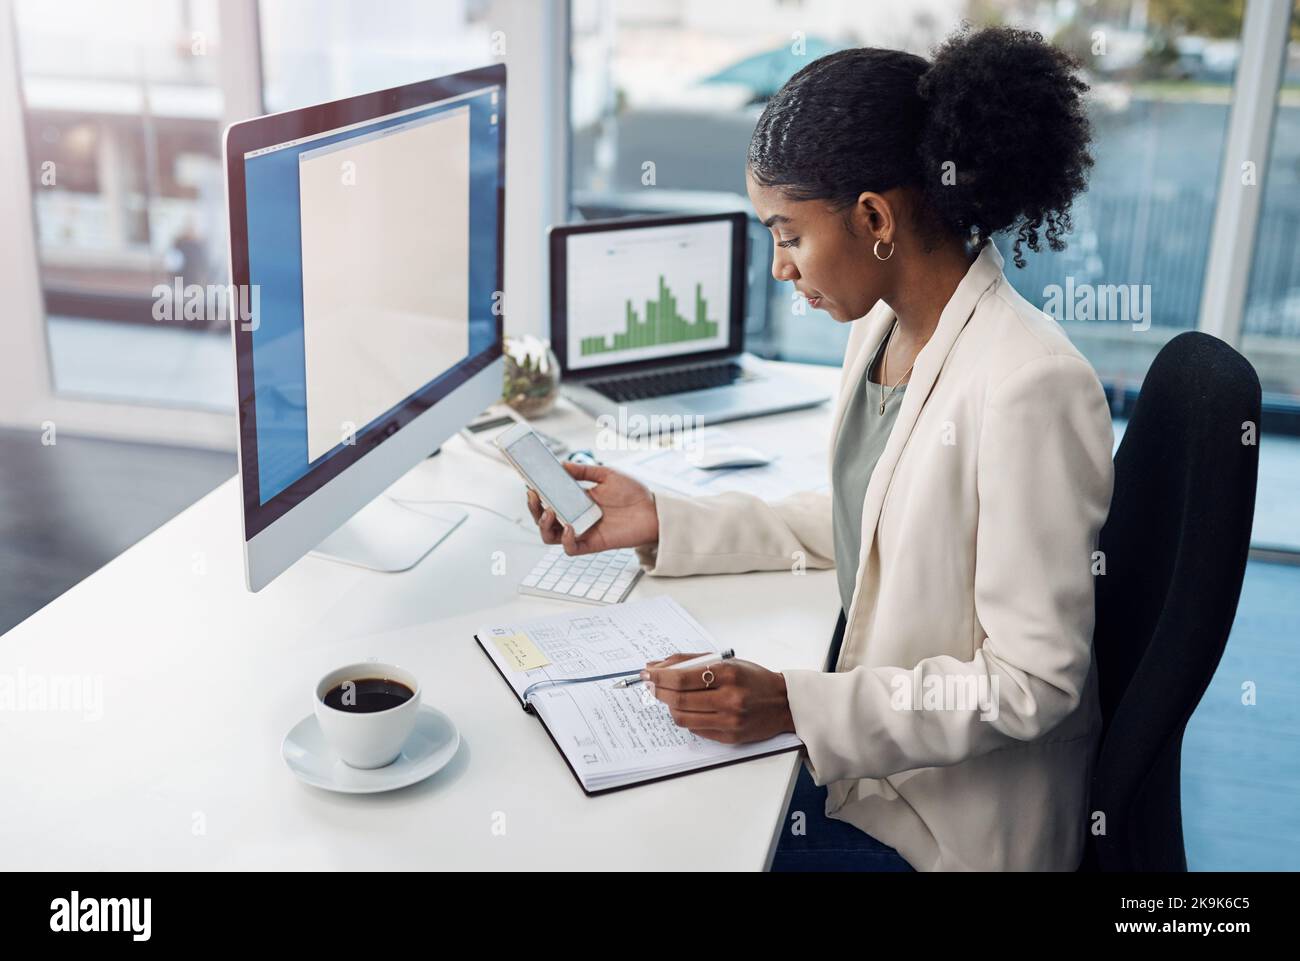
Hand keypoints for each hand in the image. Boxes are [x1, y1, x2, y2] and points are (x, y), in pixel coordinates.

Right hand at [526, 462, 658, 555]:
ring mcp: (582, 530)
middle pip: (543, 518)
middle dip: (533, 508)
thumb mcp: (607, 474)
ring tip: (549, 511)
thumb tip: (562, 464)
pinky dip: (566, 540)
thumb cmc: (634, 493)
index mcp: (576, 499)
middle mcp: (576, 516)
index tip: (528, 481)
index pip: (548, 498)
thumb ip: (584, 470)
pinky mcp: (592, 544)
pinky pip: (570, 548)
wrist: (654, 510)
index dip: (536, 493)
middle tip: (533, 495)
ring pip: (551, 536)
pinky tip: (570, 527)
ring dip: (544, 525)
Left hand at [642, 653, 794, 743]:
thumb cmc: (753, 679)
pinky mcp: (729, 737)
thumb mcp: (726, 662)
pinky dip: (684, 717)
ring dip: (668, 706)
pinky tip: (684, 708)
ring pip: (683, 717)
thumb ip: (691, 662)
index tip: (647, 673)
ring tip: (667, 697)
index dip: (659, 676)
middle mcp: (729, 698)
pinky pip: (695, 729)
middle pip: (679, 699)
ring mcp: (729, 720)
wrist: (783, 703)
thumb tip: (657, 666)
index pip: (682, 678)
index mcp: (728, 674)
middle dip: (658, 691)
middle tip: (650, 685)